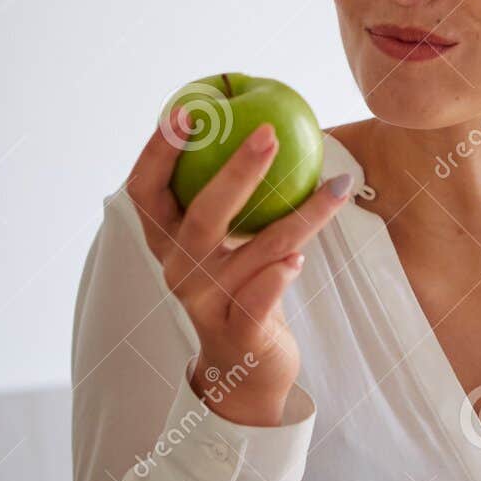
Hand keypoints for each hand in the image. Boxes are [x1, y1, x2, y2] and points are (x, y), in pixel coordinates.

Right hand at [123, 102, 350, 422]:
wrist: (245, 370)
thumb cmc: (240, 289)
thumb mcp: (227, 244)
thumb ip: (234, 200)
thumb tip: (267, 126)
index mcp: (168, 242)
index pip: (145, 190)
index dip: (159, 151)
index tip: (187, 109)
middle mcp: (180, 270)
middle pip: (200, 215)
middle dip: (235, 171)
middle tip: (268, 135)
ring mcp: (206, 303)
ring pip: (251, 253)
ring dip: (297, 217)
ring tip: (334, 186)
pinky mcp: (239, 333)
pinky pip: (257, 301)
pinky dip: (276, 278)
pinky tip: (298, 258)